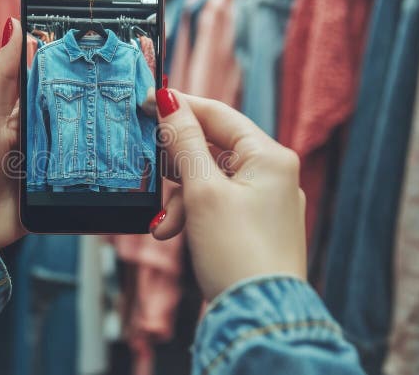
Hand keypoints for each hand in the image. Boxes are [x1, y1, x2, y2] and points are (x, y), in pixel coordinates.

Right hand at [149, 88, 305, 300]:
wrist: (258, 316)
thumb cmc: (237, 252)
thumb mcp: (203, 192)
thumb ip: (184, 143)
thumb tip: (170, 101)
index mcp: (270, 157)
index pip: (219, 115)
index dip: (181, 107)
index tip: (146, 103)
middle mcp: (272, 175)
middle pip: (211, 149)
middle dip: (176, 168)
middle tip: (151, 173)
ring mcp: (264, 203)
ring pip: (209, 181)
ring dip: (179, 200)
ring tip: (163, 227)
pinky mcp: (253, 227)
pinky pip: (216, 206)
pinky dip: (192, 216)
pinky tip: (173, 235)